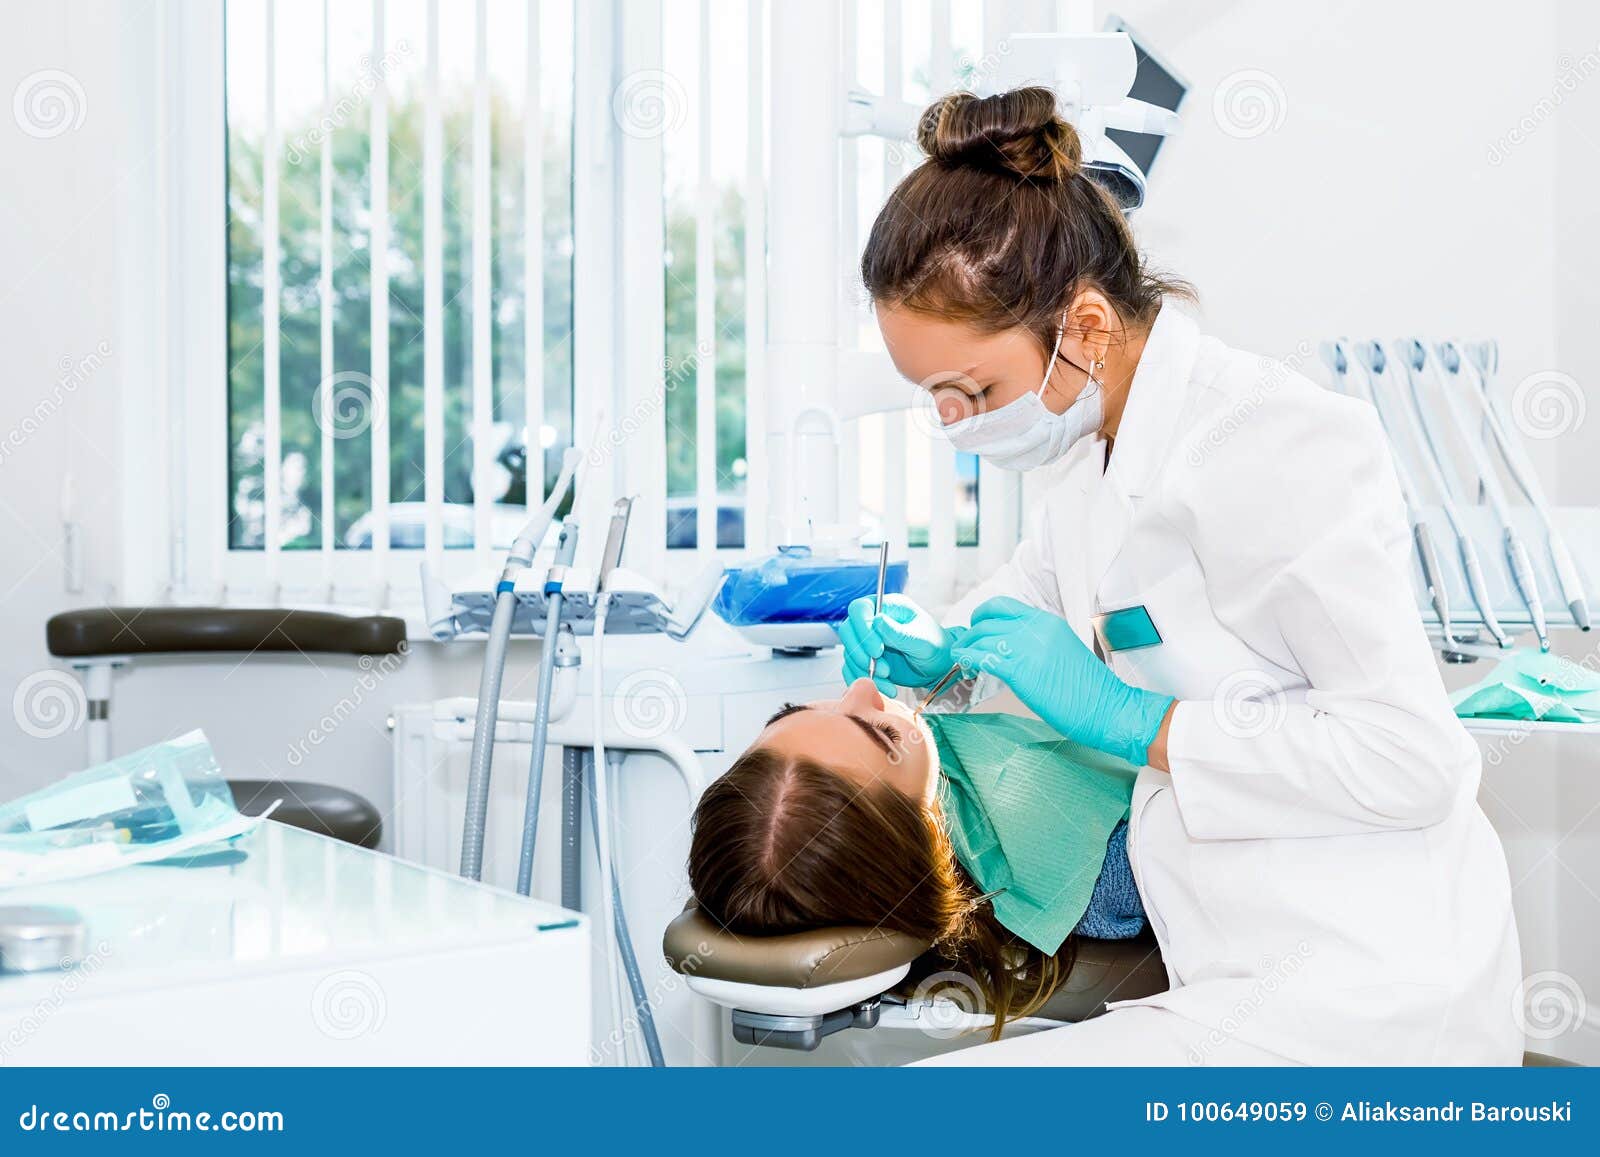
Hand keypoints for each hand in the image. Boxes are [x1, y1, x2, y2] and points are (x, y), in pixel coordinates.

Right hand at [837, 594, 962, 693]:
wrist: (938, 668)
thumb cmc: (936, 647)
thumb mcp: (922, 640)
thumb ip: (899, 632)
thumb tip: (877, 620)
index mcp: (888, 607)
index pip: (860, 608)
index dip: (863, 628)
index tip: (879, 650)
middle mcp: (874, 622)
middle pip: (848, 630)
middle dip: (862, 653)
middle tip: (883, 668)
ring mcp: (867, 641)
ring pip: (850, 652)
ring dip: (865, 669)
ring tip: (888, 677)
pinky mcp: (866, 660)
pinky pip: (853, 669)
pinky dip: (865, 680)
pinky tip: (885, 687)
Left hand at [951, 596, 1174, 766]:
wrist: (1108, 707)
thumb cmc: (1088, 689)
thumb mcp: (1061, 651)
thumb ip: (1035, 644)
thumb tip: (1009, 650)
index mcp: (1046, 621)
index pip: (1002, 605)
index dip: (982, 616)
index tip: (976, 630)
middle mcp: (1035, 627)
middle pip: (987, 618)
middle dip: (970, 632)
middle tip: (965, 648)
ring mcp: (1027, 647)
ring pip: (980, 636)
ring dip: (966, 648)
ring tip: (963, 660)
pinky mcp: (1020, 669)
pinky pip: (981, 657)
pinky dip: (967, 660)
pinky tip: (965, 667)